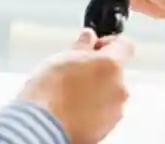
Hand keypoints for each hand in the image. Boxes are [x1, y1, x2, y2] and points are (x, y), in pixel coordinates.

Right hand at [19, 29, 132, 143]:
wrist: (40, 128)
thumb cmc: (48, 94)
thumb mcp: (61, 58)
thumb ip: (82, 45)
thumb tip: (88, 37)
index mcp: (111, 65)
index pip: (124, 44)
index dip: (108, 43)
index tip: (94, 47)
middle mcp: (119, 88)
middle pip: (115, 71)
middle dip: (98, 70)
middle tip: (75, 73)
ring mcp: (115, 110)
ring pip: (110, 93)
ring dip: (95, 91)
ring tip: (70, 95)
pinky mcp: (107, 128)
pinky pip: (104, 112)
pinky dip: (93, 109)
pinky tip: (72, 109)